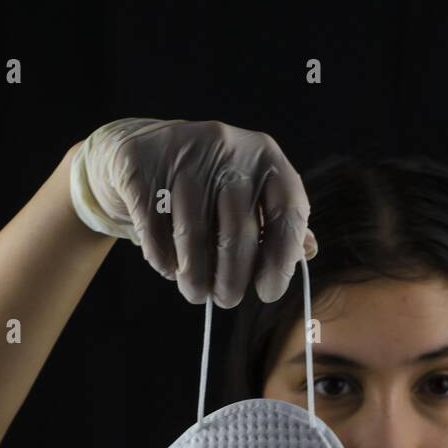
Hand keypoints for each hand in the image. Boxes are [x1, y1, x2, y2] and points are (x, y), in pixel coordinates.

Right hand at [69, 117, 316, 304]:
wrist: (139, 152)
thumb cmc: (205, 186)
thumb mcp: (248, 195)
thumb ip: (278, 223)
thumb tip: (308, 251)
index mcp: (266, 157)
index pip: (288, 213)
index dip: (281, 261)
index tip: (268, 293)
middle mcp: (228, 146)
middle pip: (237, 232)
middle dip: (232, 280)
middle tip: (225, 300)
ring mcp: (182, 152)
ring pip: (193, 236)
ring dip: (194, 278)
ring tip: (195, 292)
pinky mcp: (141, 165)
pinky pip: (153, 229)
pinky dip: (162, 260)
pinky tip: (168, 268)